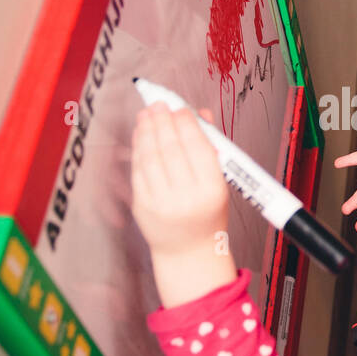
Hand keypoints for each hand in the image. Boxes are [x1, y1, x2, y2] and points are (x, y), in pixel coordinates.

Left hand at [131, 103, 227, 256]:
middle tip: (159, 104)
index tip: (181, 108)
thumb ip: (210, 147)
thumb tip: (201, 112)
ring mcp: (161, 204)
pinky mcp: (142, 207)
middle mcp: (186, 198)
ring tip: (147, 114)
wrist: (188, 251)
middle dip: (163, 122)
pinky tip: (140, 134)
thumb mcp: (218, 182)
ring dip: (148, 131)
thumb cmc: (207, 213)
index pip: (198, 148)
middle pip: (171, 149)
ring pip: (151, 157)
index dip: (187, 124)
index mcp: (212, 190)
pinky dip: (138, 148)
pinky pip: (138, 171)